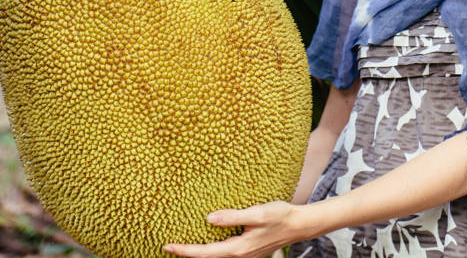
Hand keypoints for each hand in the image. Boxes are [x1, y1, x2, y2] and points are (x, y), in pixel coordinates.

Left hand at [163, 201, 306, 257]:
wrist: (299, 225)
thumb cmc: (280, 217)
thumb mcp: (257, 213)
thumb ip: (233, 216)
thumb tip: (210, 219)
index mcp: (238, 248)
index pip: (204, 253)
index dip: (184, 250)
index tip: (167, 246)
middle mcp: (239, 255)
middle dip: (187, 254)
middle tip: (168, 246)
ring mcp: (244, 255)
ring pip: (215, 257)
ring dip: (198, 252)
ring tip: (182, 245)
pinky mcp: (247, 251)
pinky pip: (224, 253)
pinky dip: (210, 250)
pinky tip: (206, 242)